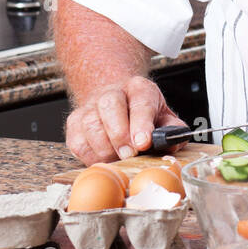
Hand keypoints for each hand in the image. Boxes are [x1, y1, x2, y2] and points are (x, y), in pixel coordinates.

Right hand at [65, 76, 180, 164]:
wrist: (119, 101)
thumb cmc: (145, 115)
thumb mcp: (165, 118)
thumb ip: (173, 130)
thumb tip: (173, 143)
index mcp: (139, 88)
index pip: (140, 102)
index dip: (141, 124)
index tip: (143, 143)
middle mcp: (113, 92)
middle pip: (109, 105)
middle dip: (119, 134)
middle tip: (128, 154)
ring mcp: (91, 106)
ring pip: (90, 124)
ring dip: (104, 148)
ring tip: (117, 159)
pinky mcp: (75, 122)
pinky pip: (76, 140)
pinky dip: (89, 155)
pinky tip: (103, 159)